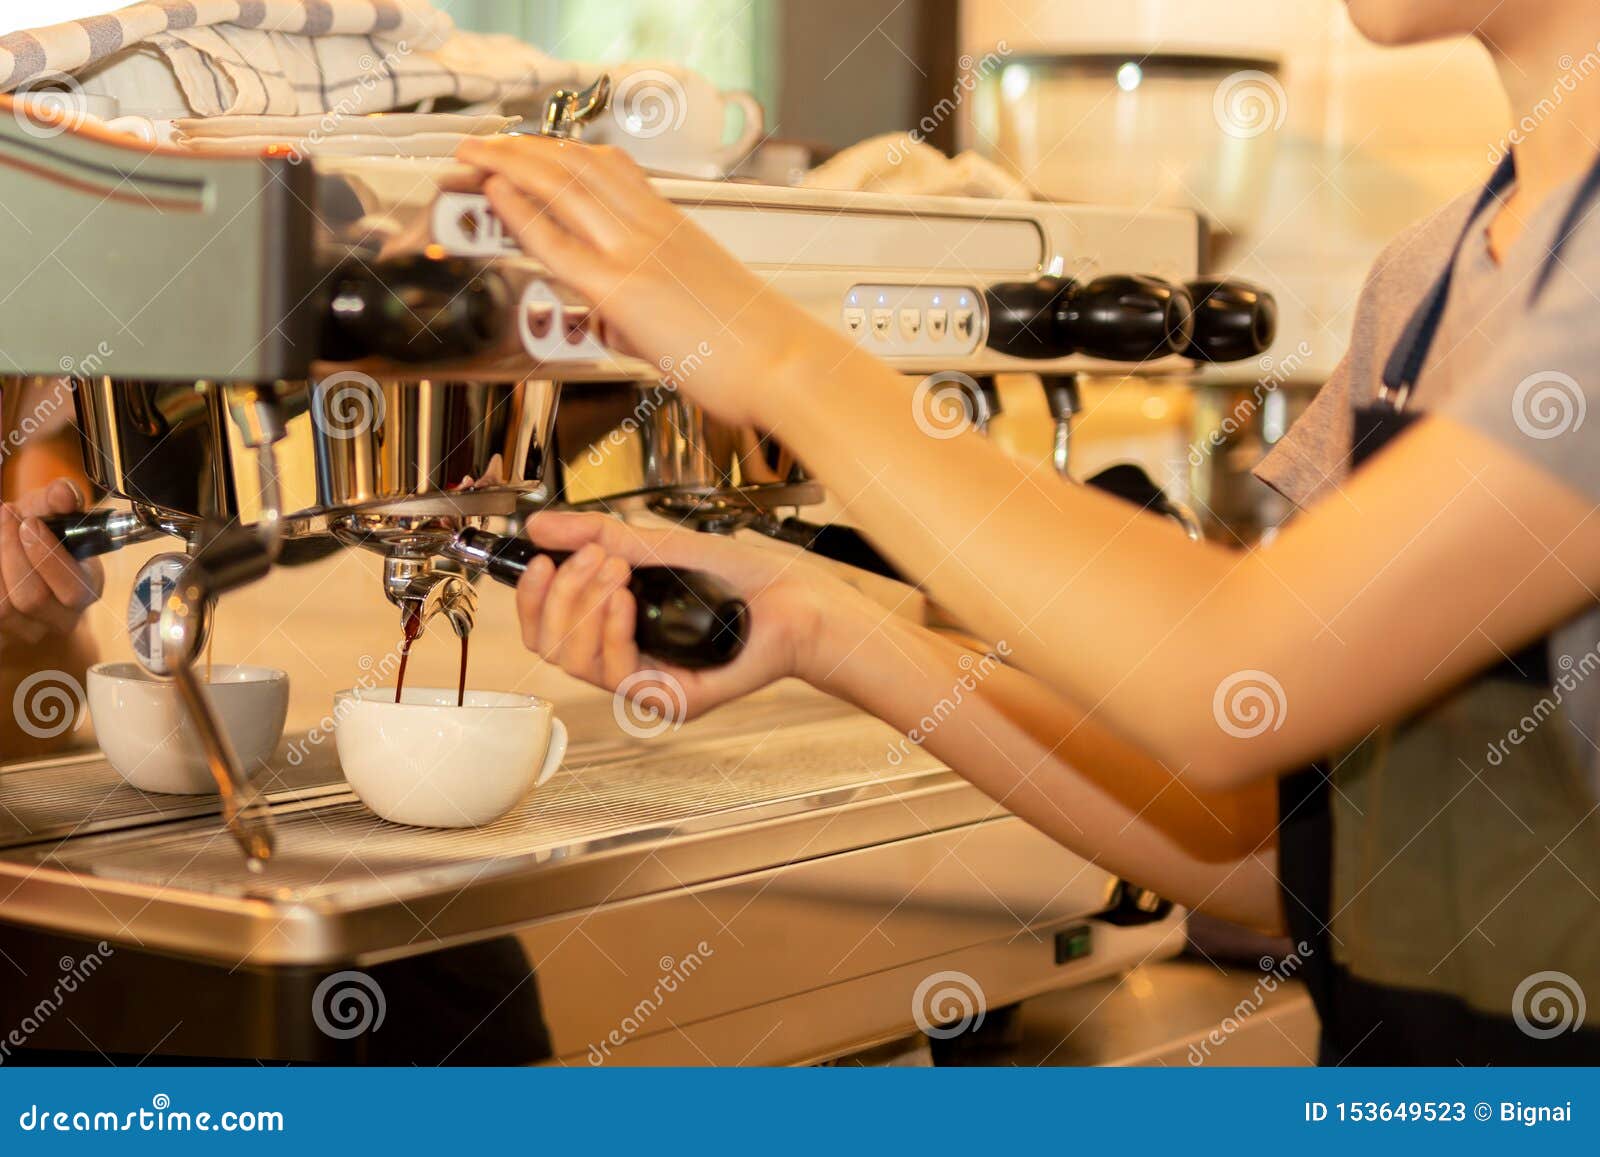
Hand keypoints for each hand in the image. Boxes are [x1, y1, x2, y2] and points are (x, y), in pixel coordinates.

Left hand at [0, 479, 103, 643]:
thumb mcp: (48, 512)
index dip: (47, 557)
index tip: (28, 522)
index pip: (73, 588)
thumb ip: (58, 500)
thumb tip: (63, 494)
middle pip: (32, 598)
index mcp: (86, 588)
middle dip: (12, 554)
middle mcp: (61, 617)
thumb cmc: (35, 533)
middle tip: (5, 519)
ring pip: (4, 607)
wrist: (14, 550)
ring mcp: (27, 629)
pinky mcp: (2, 633)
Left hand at [453, 135, 853, 428]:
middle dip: (524, 148)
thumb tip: (617, 319)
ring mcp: (636, 253)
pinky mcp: (622, 289)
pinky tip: (495, 194)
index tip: (535, 149)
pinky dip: (519, 211)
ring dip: (510, 162)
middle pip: (577, 164)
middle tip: (488, 143)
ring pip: (561, 185)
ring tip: (476, 154)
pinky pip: (557, 240)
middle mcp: (654, 228)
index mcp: (676, 228)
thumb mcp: (699, 307)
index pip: (610, 168)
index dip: (563, 152)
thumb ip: (647, 306)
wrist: (784, 364)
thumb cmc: (755, 349)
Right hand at [514, 511, 846, 723]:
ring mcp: (646, 685)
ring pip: (574, 660)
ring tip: (615, 570)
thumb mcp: (660, 544)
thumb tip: (540, 526)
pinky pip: (615, 673)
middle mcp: (625, 662)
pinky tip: (624, 600)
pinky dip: (611, 630)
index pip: (546, 627)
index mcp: (615, 629)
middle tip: (594, 558)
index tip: (540, 559)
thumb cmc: (738, 577)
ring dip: (584, 606)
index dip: (532, 596)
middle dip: (561, 594)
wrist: (793, 599)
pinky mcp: (670, 701)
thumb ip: (600, 535)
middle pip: (550, 645)